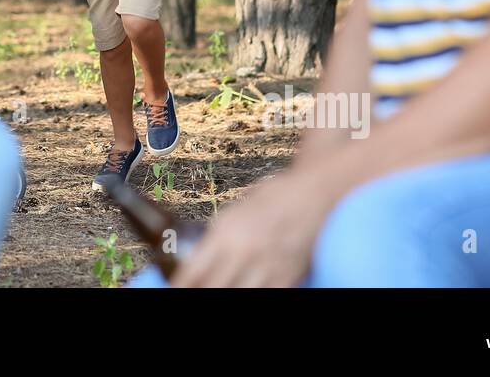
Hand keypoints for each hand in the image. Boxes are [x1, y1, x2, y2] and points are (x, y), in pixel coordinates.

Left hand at [170, 166, 334, 286]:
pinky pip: (267, 296)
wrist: (316, 193)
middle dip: (200, 293)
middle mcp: (244, 252)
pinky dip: (255, 296)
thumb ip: (220, 235)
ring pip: (238, 296)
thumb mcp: (237, 210)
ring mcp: (268, 268)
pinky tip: (246, 291)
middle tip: (192, 293)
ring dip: (225, 295)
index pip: (193, 272)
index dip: (180, 286)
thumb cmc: (275, 195)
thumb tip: (202, 255)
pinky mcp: (289, 278)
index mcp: (226, 232)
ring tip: (219, 290)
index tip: (173, 289)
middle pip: (213, 289)